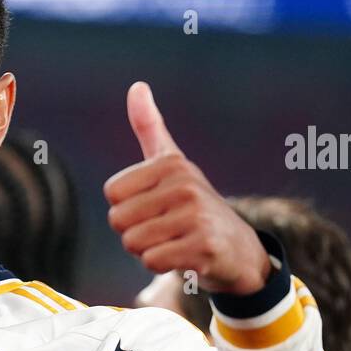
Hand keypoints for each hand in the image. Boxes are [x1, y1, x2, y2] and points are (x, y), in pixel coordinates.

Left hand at [104, 81, 269, 295]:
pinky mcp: (204, 247)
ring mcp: (196, 216)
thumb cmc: (194, 206)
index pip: (111, 193)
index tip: (153, 207)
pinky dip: (161, 265)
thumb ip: (150, 127)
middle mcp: (185, 185)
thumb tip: (137, 86)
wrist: (238, 249)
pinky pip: (152, 261)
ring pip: (133, 243)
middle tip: (164, 229)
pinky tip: (184, 257)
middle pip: (118, 220)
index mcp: (171, 164)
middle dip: (134, 233)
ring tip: (173, 242)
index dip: (125, 208)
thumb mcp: (173, 164)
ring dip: (147, 250)